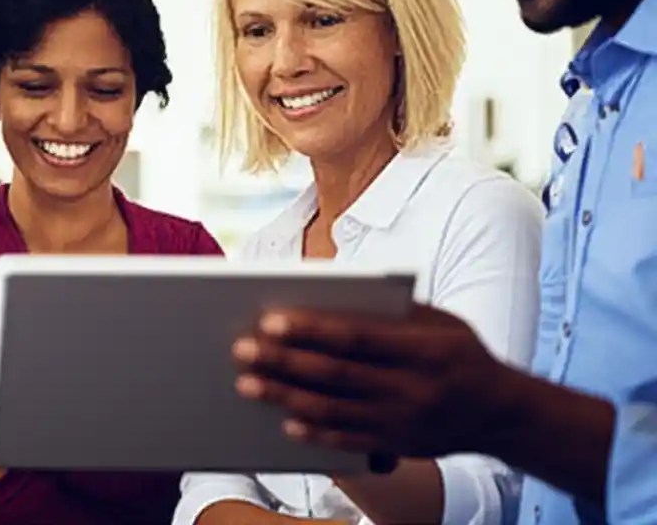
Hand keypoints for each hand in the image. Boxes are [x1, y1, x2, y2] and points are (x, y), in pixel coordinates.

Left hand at [231, 304, 515, 458]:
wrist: (502, 412)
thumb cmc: (460, 353)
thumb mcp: (440, 321)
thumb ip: (392, 312)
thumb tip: (332, 298)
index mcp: (424, 349)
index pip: (357, 336)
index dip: (311, 329)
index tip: (270, 319)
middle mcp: (414, 388)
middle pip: (336, 374)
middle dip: (284, 362)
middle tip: (242, 350)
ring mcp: (404, 421)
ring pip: (333, 410)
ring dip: (285, 397)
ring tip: (247, 384)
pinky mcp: (397, 445)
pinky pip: (348, 441)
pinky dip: (315, 432)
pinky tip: (284, 420)